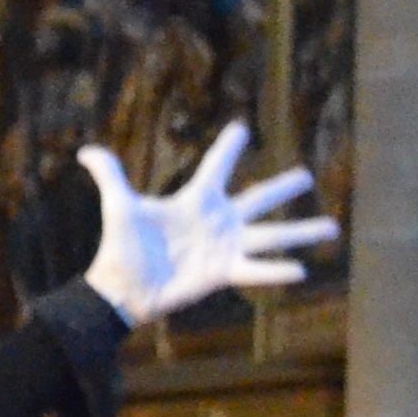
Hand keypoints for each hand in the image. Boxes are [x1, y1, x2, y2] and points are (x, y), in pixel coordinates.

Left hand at [78, 124, 334, 327]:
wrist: (121, 287)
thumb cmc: (121, 247)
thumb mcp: (119, 206)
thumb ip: (109, 176)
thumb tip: (85, 150)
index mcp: (195, 200)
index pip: (216, 167)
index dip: (227, 148)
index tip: (241, 129)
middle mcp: (217, 221)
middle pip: (256, 199)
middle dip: (281, 189)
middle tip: (306, 176)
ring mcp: (224, 247)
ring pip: (271, 235)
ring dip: (301, 232)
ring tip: (332, 227)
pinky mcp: (223, 273)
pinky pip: (256, 270)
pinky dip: (276, 272)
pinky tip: (302, 271)